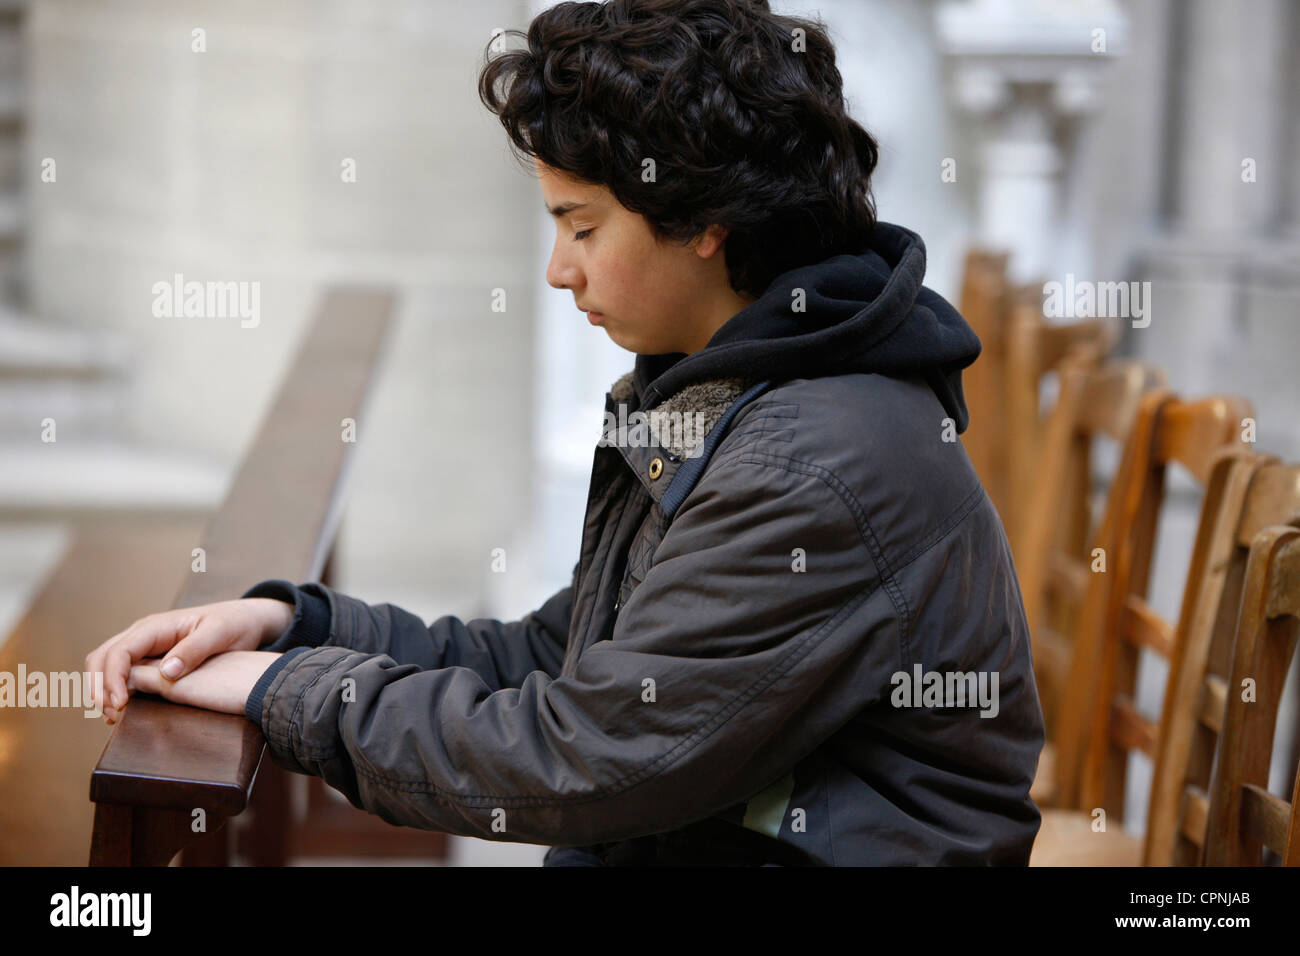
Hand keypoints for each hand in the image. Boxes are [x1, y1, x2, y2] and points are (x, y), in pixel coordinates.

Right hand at [85, 599, 294, 722]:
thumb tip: (166, 671)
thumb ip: (194, 650)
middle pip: (101, 657)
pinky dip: (114, 690)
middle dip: (98, 687)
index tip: (120, 704)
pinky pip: (122, 672)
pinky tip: (121, 709)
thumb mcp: (220, 633)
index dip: (112, 679)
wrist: (245, 619)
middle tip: (111, 715)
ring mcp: (144, 646)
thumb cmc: (235, 623)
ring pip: (106, 665)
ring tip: (113, 717)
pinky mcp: (150, 658)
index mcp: (156, 626)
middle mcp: (143, 634)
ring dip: (102, 690)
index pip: (119, 651)